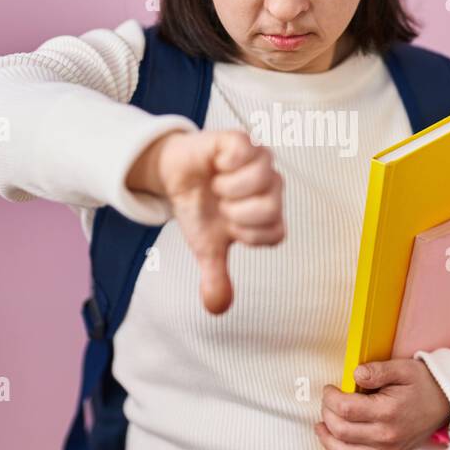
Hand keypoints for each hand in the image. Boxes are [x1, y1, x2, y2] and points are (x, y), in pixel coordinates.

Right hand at [126, 129, 284, 314]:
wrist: (174, 175)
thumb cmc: (199, 207)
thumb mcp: (205, 246)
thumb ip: (215, 276)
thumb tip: (216, 308)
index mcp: (269, 213)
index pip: (276, 233)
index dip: (246, 235)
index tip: (228, 227)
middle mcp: (271, 186)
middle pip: (272, 208)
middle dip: (237, 213)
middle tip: (221, 205)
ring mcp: (258, 161)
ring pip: (262, 178)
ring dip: (229, 189)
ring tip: (218, 185)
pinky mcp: (240, 141)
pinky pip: (244, 151)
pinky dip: (224, 164)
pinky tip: (216, 165)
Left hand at [314, 359, 449, 449]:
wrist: (447, 403)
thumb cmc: (423, 384)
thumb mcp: (403, 368)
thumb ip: (377, 370)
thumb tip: (354, 375)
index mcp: (387, 411)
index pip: (345, 408)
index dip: (330, 397)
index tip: (330, 388)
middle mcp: (386, 436)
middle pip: (342, 431)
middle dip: (326, 415)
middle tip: (328, 402)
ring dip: (328, 442)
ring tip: (321, 427)